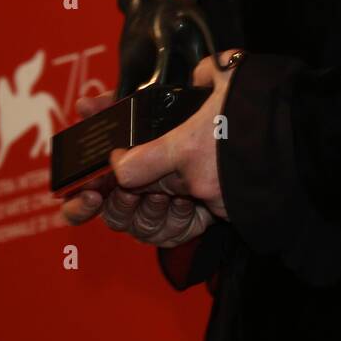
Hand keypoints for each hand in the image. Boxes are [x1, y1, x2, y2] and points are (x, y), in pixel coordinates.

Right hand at [60, 51, 242, 245]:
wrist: (262, 152)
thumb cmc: (218, 125)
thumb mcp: (171, 116)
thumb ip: (125, 115)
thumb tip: (86, 106)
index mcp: (133, 155)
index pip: (90, 184)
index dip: (78, 199)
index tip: (88, 194)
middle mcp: (144, 181)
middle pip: (111, 212)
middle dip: (118, 206)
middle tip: (130, 195)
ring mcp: (166, 202)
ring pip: (139, 227)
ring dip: (149, 215)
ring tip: (165, 197)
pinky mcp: (188, 218)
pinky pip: (169, 234)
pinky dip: (177, 224)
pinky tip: (190, 207)